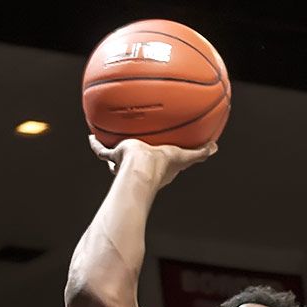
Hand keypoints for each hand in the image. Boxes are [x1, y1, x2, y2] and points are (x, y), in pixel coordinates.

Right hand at [89, 136, 216, 188]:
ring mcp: (125, 164)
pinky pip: (102, 151)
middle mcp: (138, 167)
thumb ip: (199, 153)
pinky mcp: (114, 156)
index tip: (159, 154)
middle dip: (133, 157)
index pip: (157, 164)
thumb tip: (215, 146)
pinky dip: (96, 145)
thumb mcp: (185, 156)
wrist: (142, 169)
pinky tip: (91, 136)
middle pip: (135, 163)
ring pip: (117, 158)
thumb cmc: (163, 166)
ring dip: (113, 151)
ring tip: (108, 141)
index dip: (159, 158)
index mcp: (155, 168)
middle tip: (133, 148)